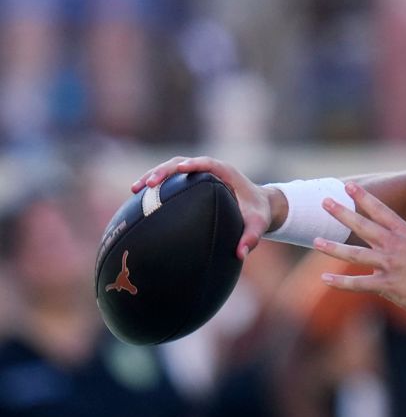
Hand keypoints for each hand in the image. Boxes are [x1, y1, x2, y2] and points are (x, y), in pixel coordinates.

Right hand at [130, 155, 275, 258]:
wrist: (260, 205)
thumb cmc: (259, 213)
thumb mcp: (259, 225)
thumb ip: (252, 238)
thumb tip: (241, 254)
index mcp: (227, 173)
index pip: (208, 163)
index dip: (193, 164)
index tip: (179, 170)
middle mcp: (211, 170)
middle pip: (182, 163)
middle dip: (164, 170)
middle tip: (148, 184)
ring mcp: (200, 174)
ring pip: (172, 168)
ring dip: (154, 175)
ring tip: (135, 190)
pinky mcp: (192, 181)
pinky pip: (172, 179)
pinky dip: (157, 186)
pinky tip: (139, 199)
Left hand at [314, 182, 405, 318]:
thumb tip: (390, 251)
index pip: (381, 210)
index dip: (363, 197)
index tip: (349, 186)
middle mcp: (395, 245)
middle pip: (363, 225)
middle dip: (342, 212)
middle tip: (325, 202)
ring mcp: (389, 264)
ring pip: (354, 253)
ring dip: (333, 247)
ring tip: (315, 241)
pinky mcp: (386, 285)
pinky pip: (358, 283)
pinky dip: (340, 282)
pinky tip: (325, 279)